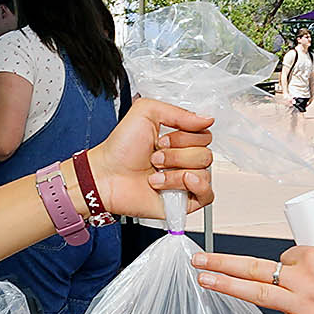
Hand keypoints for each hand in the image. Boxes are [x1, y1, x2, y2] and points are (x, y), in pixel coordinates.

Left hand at [87, 99, 214, 220]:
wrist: (105, 176)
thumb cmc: (120, 148)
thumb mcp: (146, 112)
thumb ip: (179, 112)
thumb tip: (207, 119)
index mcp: (179, 140)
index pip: (204, 135)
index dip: (185, 136)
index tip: (162, 139)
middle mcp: (183, 160)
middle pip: (206, 154)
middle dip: (177, 155)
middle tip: (155, 158)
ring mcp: (184, 181)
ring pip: (205, 173)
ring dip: (176, 172)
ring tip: (155, 174)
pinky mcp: (184, 201)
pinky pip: (208, 195)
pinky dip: (197, 186)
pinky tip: (182, 181)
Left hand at [193, 240, 313, 313]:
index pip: (285, 257)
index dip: (285, 266)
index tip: (294, 275)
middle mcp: (304, 277)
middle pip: (254, 267)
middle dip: (222, 262)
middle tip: (198, 258)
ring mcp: (304, 305)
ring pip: (255, 293)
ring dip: (224, 285)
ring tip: (202, 279)